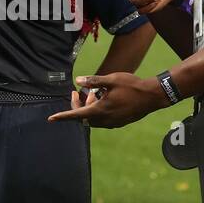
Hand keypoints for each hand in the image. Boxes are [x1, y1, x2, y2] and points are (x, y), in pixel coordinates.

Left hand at [48, 73, 167, 128]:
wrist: (153, 96)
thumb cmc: (132, 86)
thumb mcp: (111, 80)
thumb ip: (94, 81)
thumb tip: (78, 80)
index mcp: (101, 110)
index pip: (76, 115)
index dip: (63, 116)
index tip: (51, 119)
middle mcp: (105, 120)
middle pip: (84, 117)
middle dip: (78, 106)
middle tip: (76, 92)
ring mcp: (113, 122)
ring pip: (93, 119)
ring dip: (88, 108)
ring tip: (93, 93)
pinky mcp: (120, 122)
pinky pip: (103, 120)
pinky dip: (98, 111)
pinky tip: (103, 99)